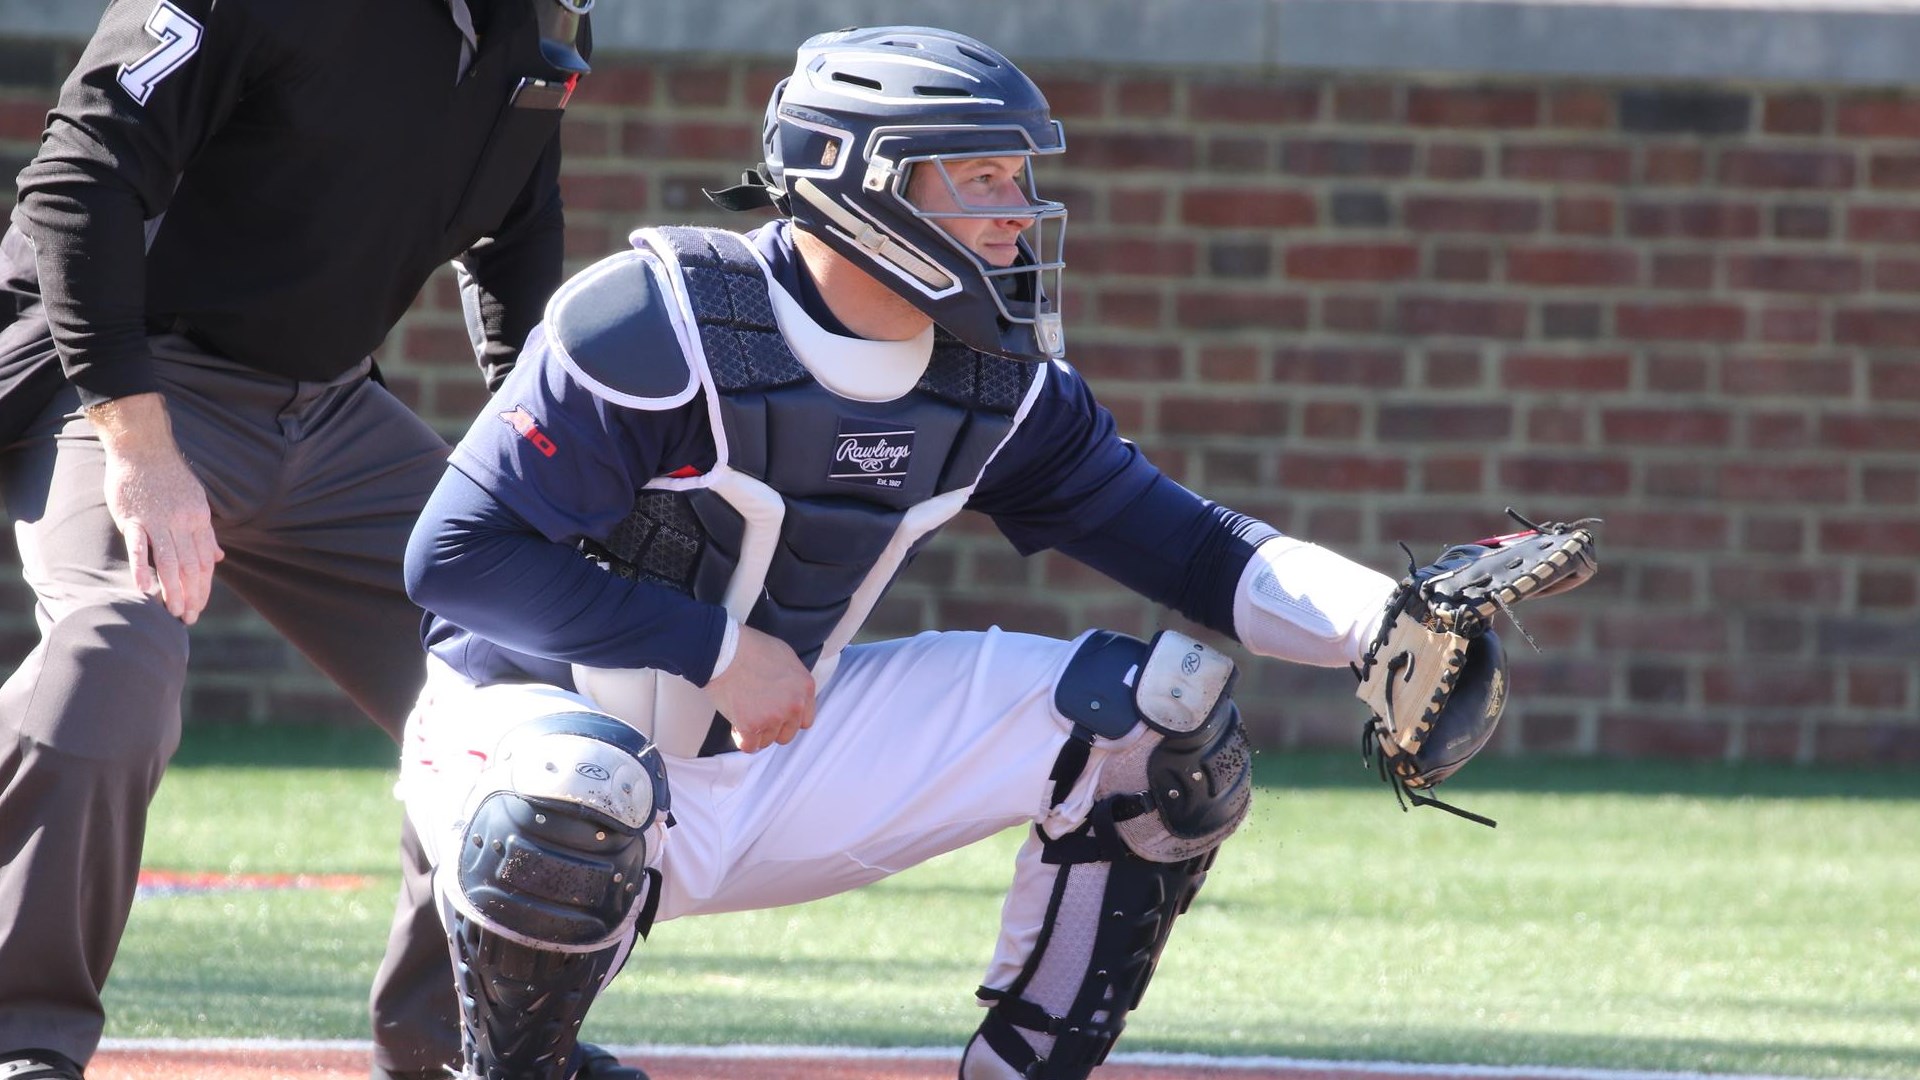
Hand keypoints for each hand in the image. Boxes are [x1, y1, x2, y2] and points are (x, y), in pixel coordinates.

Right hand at [89, 393, 224, 623]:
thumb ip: (205, 533)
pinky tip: (145, 589)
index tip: (199, 607)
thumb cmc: (168, 475)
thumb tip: (218, 558)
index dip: (204, 587)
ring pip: (169, 562)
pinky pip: (139, 547)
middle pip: (190, 567)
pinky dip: (142, 568)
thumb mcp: (196, 501)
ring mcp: (158, 520)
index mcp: (199, 520)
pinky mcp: (133, 517)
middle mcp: (183, 523)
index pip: (204, 562)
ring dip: (173, 590)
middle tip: (188, 620)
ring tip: (173, 612)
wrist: (143, 446)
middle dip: (192, 596)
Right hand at [703, 625, 815, 752]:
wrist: (726, 651)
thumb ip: (793, 681)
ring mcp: (773, 717)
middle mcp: (794, 705)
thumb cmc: (751, 648)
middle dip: (772, 728)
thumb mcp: (786, 656)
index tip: (777, 716)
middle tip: (757, 715)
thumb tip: (790, 693)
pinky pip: (749, 746)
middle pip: (787, 735)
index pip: (805, 721)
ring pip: (767, 741)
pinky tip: (736, 725)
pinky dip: (741, 739)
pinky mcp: (751, 726)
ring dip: (756, 733)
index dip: (788, 720)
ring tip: (744, 714)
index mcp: (805, 688)